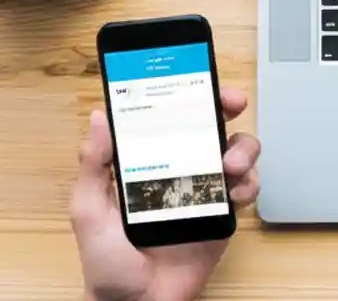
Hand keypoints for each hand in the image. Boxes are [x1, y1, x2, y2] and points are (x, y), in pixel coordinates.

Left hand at [70, 88, 260, 300]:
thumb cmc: (106, 262)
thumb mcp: (88, 210)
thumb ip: (92, 165)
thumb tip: (98, 117)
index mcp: (145, 160)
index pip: (168, 116)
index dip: (185, 92)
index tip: (195, 76)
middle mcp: (178, 168)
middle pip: (210, 124)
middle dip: (225, 105)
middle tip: (231, 103)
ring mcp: (203, 190)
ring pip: (236, 151)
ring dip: (242, 147)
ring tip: (231, 162)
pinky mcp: (223, 214)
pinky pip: (246, 188)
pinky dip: (249, 184)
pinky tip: (236, 192)